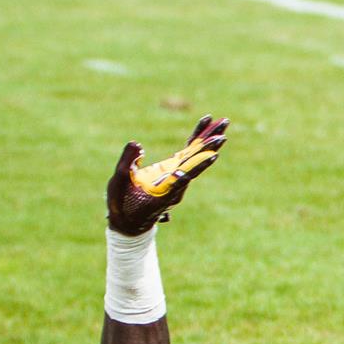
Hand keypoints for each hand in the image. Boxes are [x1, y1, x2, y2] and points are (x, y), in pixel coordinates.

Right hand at [108, 114, 228, 234]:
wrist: (129, 221)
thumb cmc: (123, 204)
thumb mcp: (119, 184)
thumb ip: (126, 163)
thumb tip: (136, 143)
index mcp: (166, 190)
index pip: (186, 174)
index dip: (199, 164)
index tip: (214, 154)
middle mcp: (178, 183)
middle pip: (197, 159)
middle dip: (210, 142)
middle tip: (224, 124)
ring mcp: (178, 177)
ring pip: (196, 155)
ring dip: (207, 138)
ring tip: (222, 122)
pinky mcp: (174, 171)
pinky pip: (188, 154)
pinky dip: (195, 140)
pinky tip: (204, 128)